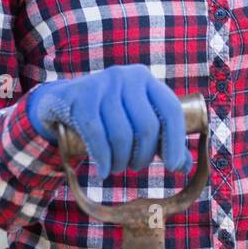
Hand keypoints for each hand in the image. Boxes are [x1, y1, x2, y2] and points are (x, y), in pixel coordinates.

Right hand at [25, 64, 190, 179]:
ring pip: (121, 134)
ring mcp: (101, 84)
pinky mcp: (79, 97)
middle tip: (134, 167)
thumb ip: (161, 140)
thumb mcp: (135, 121)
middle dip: (143, 156)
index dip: (176, 141)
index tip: (172, 166)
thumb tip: (185, 166)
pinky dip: (103, 159)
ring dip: (121, 161)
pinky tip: (103, 171)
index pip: (171, 110)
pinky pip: (97, 135)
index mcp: (147, 80)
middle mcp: (126, 77)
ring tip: (117, 169)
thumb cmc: (108, 115)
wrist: (61, 101)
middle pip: (146, 126)